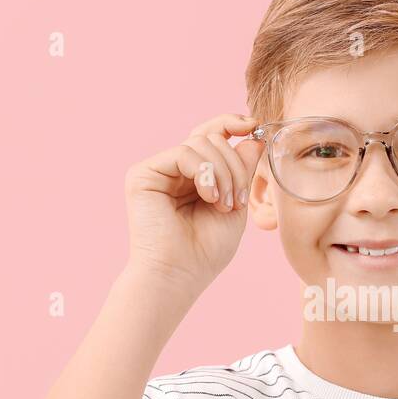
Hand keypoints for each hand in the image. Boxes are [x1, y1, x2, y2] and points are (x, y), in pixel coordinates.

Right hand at [121, 112, 264, 294]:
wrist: (179, 274)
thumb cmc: (205, 250)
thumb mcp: (235, 204)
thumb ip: (242, 170)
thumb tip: (255, 137)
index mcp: (195, 176)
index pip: (212, 136)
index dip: (232, 124)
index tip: (255, 125)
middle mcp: (174, 170)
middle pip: (211, 137)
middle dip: (234, 165)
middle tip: (237, 200)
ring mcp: (158, 170)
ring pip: (200, 143)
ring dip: (223, 173)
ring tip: (222, 204)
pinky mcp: (143, 174)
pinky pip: (182, 153)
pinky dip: (204, 171)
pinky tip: (208, 196)